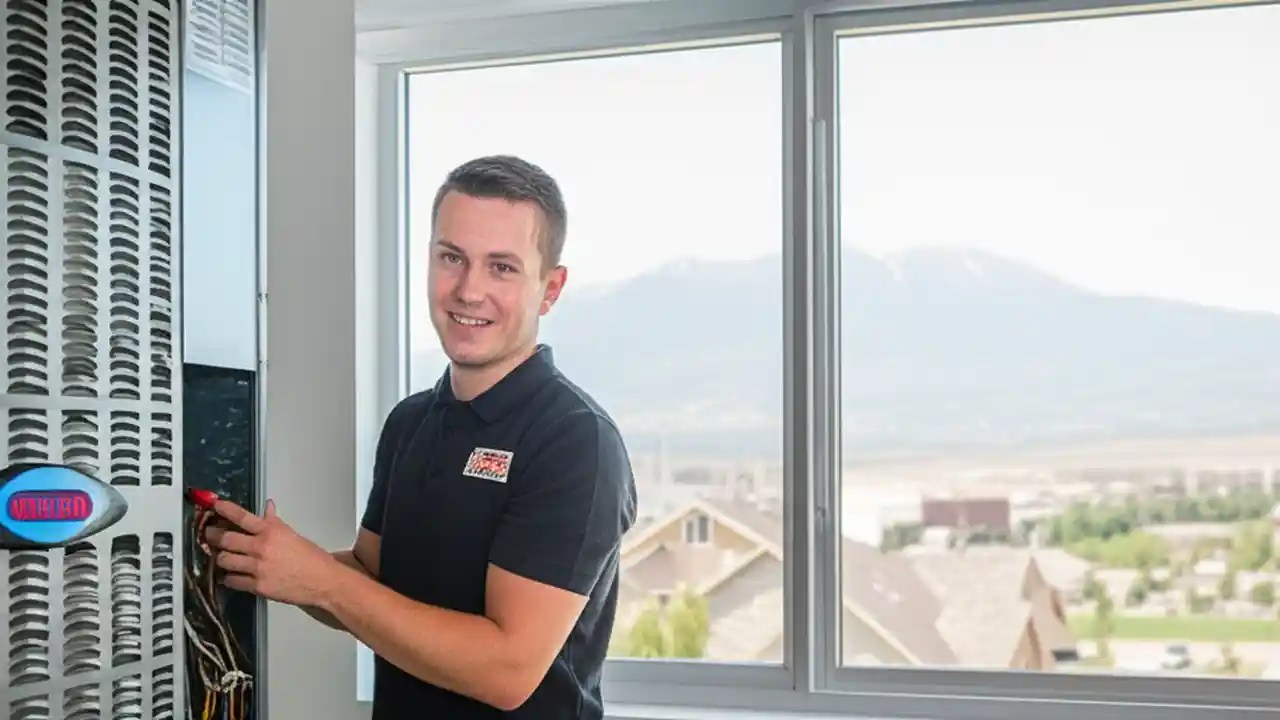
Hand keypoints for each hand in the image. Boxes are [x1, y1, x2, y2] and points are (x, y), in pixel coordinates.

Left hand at [205, 499, 339, 607]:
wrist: (322, 581)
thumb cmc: (311, 557)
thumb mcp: (293, 535)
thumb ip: (275, 522)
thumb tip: (267, 508)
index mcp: (271, 531)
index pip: (242, 517)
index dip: (225, 509)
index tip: (214, 505)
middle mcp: (261, 547)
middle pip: (226, 539)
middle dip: (213, 535)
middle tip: (209, 534)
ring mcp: (257, 568)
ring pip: (224, 560)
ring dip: (220, 558)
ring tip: (221, 556)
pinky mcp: (257, 586)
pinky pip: (232, 581)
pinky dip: (228, 578)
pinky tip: (230, 576)